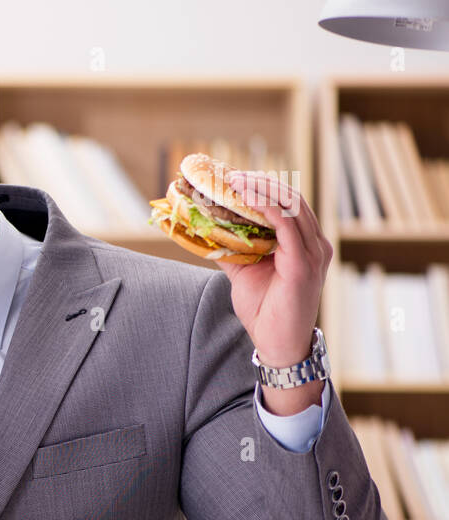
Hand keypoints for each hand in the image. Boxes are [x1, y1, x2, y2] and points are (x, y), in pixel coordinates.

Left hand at [216, 171, 331, 412]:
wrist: (278, 344)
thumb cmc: (265, 310)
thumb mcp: (243, 272)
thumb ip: (231, 249)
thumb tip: (206, 229)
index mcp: (303, 243)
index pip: (286, 203)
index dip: (261, 185)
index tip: (232, 177)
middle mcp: (313, 243)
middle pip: (289, 197)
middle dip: (259, 182)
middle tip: (227, 175)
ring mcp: (312, 252)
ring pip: (290, 205)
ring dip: (260, 189)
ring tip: (232, 181)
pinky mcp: (304, 264)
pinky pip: (287, 225)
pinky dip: (266, 208)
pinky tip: (246, 198)